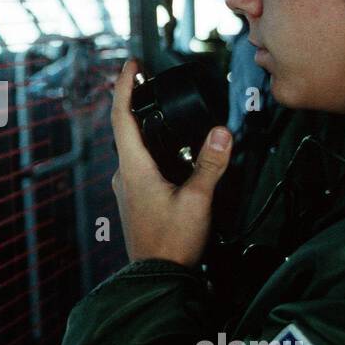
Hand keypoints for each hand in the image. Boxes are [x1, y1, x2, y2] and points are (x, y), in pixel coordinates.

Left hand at [110, 58, 232, 265]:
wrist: (156, 279)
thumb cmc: (171, 244)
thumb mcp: (197, 200)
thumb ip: (210, 164)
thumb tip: (222, 132)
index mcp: (133, 169)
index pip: (121, 117)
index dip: (124, 87)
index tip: (130, 65)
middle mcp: (125, 175)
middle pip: (126, 129)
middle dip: (136, 101)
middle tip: (147, 80)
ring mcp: (128, 188)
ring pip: (134, 148)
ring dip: (146, 126)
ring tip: (162, 110)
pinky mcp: (136, 199)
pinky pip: (141, 164)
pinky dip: (152, 148)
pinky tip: (171, 153)